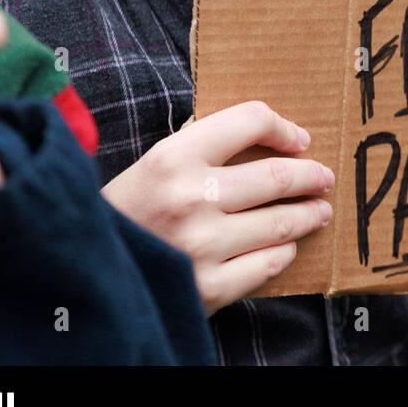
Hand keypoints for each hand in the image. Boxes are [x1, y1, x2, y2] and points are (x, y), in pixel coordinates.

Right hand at [100, 101, 334, 314]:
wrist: (83, 273)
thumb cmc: (127, 213)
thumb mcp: (154, 166)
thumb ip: (203, 147)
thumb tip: (266, 134)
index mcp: (174, 157)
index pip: (249, 120)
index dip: (284, 127)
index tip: (300, 140)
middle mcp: (191, 197)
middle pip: (278, 175)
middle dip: (312, 176)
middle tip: (324, 179)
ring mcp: (202, 245)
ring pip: (282, 223)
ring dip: (310, 215)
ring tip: (319, 212)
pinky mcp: (209, 287)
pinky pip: (268, 263)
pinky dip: (284, 253)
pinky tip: (286, 247)